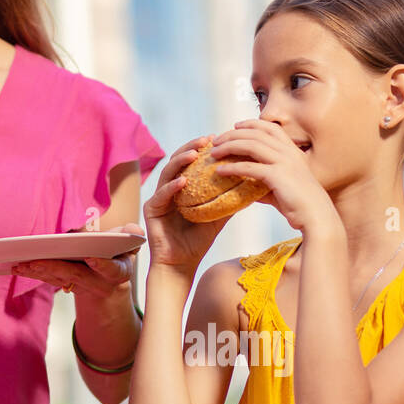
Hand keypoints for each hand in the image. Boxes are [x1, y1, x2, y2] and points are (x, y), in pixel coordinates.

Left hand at [10, 223, 141, 299]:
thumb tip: (134, 230)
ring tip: (20, 264)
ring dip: (38, 272)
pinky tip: (18, 267)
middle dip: (54, 268)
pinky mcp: (67, 286)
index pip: (111, 269)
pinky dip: (34, 273)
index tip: (91, 258)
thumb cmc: (118, 256)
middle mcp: (100, 283)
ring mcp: (82, 287)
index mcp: (119, 271)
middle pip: (76, 275)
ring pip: (59, 280)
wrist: (109, 285)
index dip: (102, 265)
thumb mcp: (128, 247)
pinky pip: (50, 280)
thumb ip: (129, 236)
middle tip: (34, 261)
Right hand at [142, 135, 231, 273]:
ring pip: (167, 173)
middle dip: (191, 147)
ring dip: (180, 161)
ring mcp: (158, 198)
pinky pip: (161, 195)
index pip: (190, 162)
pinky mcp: (151, 210)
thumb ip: (228, 199)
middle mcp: (168, 188)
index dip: (202, 148)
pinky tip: (183, 181)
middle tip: (207, 139)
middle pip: (177, 160)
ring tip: (195, 153)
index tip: (217, 138)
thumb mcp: (217, 216)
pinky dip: (172, 187)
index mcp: (181, 187)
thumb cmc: (198, 241)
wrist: (181, 264)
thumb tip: (251, 184)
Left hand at [209, 119, 336, 232]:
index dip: (251, 124)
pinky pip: (249, 167)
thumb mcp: (283, 187)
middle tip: (216, 140)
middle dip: (233, 134)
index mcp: (292, 151)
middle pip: (255, 133)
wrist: (316, 216)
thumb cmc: (300, 204)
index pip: (270, 128)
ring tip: (214, 152)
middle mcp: (288, 152)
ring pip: (250, 145)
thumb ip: (265, 183)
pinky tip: (219, 171)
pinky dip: (232, 167)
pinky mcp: (277, 176)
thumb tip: (247, 189)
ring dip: (229, 146)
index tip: (235, 125)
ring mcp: (283, 162)